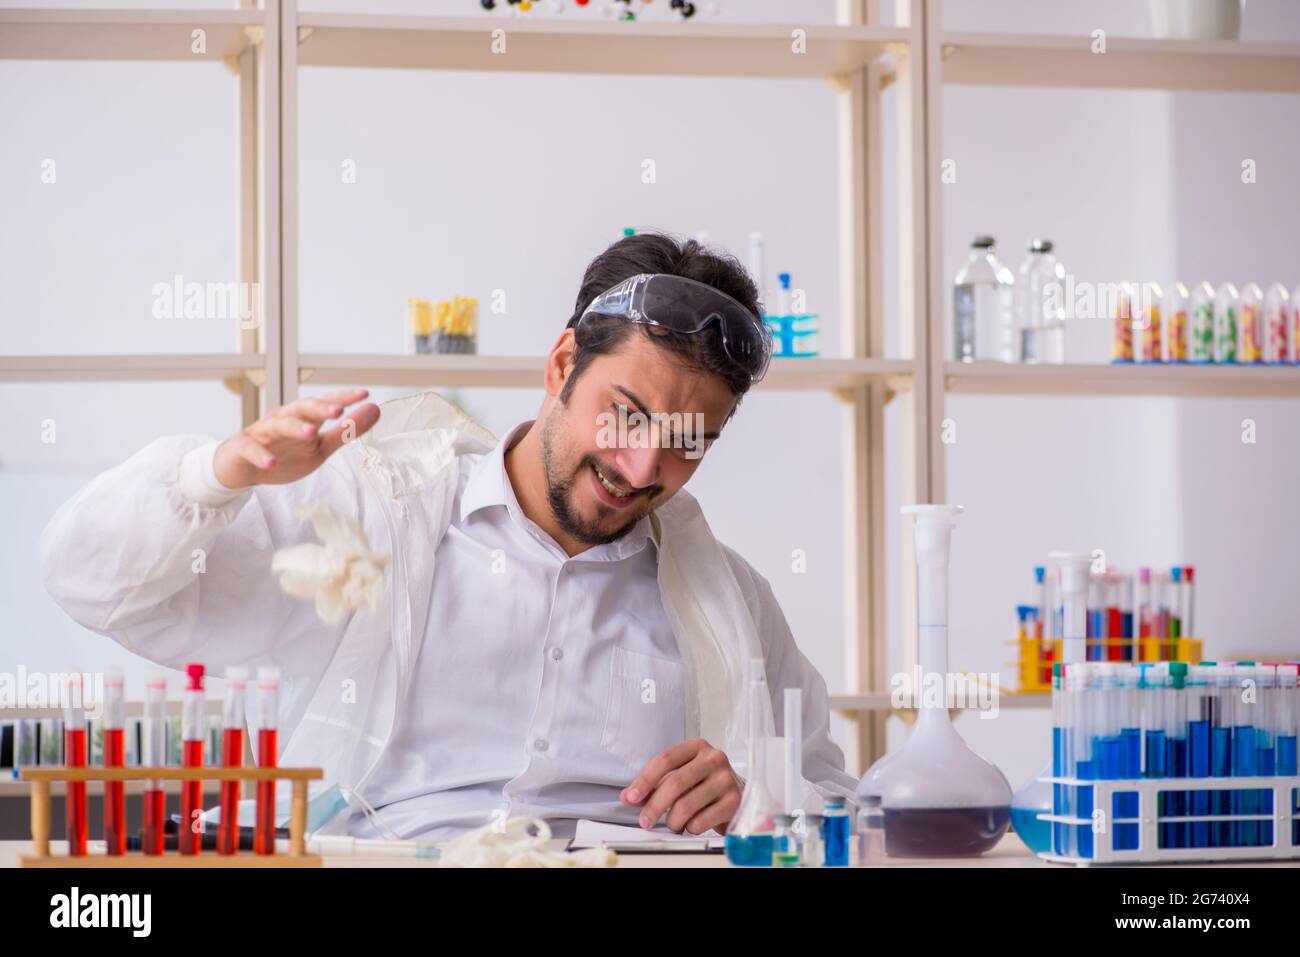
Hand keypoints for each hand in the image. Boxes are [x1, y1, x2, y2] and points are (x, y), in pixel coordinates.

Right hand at [213, 389, 379, 489]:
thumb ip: (345, 431)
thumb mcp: (320, 447)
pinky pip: (251, 449)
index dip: (342, 398)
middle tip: (337, 411)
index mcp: (302, 418)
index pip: (324, 403)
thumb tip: (375, 410)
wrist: (242, 470)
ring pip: (277, 425)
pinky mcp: (242, 449)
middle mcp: (282, 419)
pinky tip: (271, 463)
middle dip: (318, 407)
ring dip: (294, 428)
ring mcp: (261, 433)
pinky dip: (261, 455)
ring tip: (311, 433)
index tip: (364, 394)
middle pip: (300, 408)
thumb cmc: (283, 454)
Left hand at [619, 739, 742, 835]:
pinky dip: (691, 827)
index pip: (665, 759)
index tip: (632, 797)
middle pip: (675, 782)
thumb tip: (628, 796)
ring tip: (673, 824)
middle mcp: (713, 758)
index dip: (645, 779)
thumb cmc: (705, 784)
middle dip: (655, 805)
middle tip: (645, 821)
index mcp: (696, 747)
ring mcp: (725, 779)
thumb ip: (654, 785)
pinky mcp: (734, 801)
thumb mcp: (680, 777)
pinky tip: (691, 825)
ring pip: (687, 804)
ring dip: (673, 820)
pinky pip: (702, 819)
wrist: (739, 795)